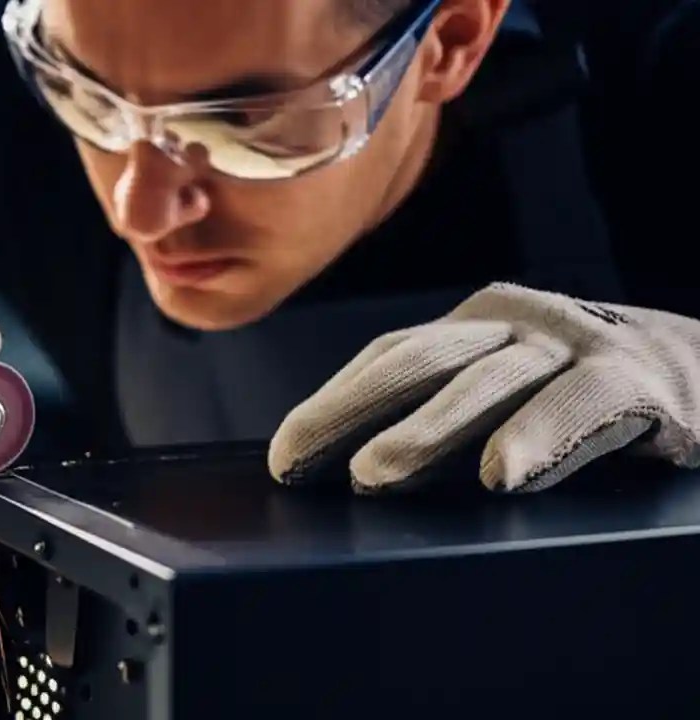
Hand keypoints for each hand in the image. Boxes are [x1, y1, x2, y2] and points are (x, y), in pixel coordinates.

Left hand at [268, 282, 699, 492]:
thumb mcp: (514, 393)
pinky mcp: (638, 380)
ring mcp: (578, 342)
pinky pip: (580, 405)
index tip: (284, 456)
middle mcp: (519, 322)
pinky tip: (502, 474)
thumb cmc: (593, 393)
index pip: (390, 356)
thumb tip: (358, 474)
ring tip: (373, 474)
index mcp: (480, 324)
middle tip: (299, 461)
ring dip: (426, 431)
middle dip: (350, 410)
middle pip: (420, 361)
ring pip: (488, 383)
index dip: (332, 401)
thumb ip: (449, 420)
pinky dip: (538, 438)